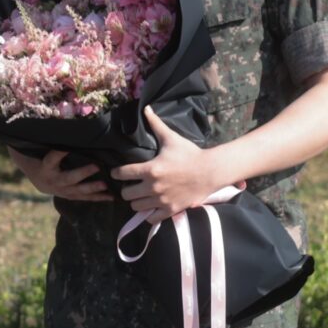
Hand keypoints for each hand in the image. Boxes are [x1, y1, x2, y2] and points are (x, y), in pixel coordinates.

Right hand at [9, 147, 111, 200]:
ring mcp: (61, 190)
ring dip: (92, 188)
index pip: (52, 158)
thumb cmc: (44, 158)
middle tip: (96, 167)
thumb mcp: (44, 149)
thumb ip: (55, 141)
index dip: (59, 153)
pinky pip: (83, 198)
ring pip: (78, 191)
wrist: (37, 178)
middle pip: (69, 178)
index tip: (66, 146)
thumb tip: (68, 123)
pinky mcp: (69, 196)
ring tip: (105, 185)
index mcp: (46, 167)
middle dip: (83, 173)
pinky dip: (97, 198)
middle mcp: (53, 180)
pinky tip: (110, 197)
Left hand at [109, 107, 231, 218]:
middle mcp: (153, 187)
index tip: (117, 173)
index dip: (117, 173)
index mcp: (150, 169)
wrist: (210, 171)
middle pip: (126, 194)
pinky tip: (152, 207)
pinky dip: (150, 214)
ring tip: (141, 196)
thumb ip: (156, 125)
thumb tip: (147, 109)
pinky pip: (152, 218)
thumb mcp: (171, 138)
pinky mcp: (171, 210)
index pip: (122, 174)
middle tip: (131, 186)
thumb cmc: (190, 154)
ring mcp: (161, 200)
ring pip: (136, 207)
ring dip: (137, 202)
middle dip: (126, 190)